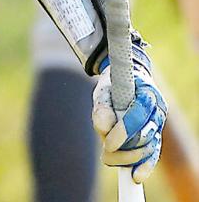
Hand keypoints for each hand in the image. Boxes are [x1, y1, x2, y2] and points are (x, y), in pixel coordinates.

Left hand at [93, 43, 167, 183]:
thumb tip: (103, 130)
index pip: (138, 114)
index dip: (123, 132)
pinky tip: (136, 176)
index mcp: (146, 93)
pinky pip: (154, 153)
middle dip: (125, 149)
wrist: (127, 83)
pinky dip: (145, 166)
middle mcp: (157, 110)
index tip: (108, 144)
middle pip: (145, 135)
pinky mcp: (156, 136)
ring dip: (129, 157)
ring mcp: (158, 124)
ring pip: (149, 147)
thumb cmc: (113, 86)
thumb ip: (102, 108)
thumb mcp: (102, 91)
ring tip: (109, 158)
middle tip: (106, 152)